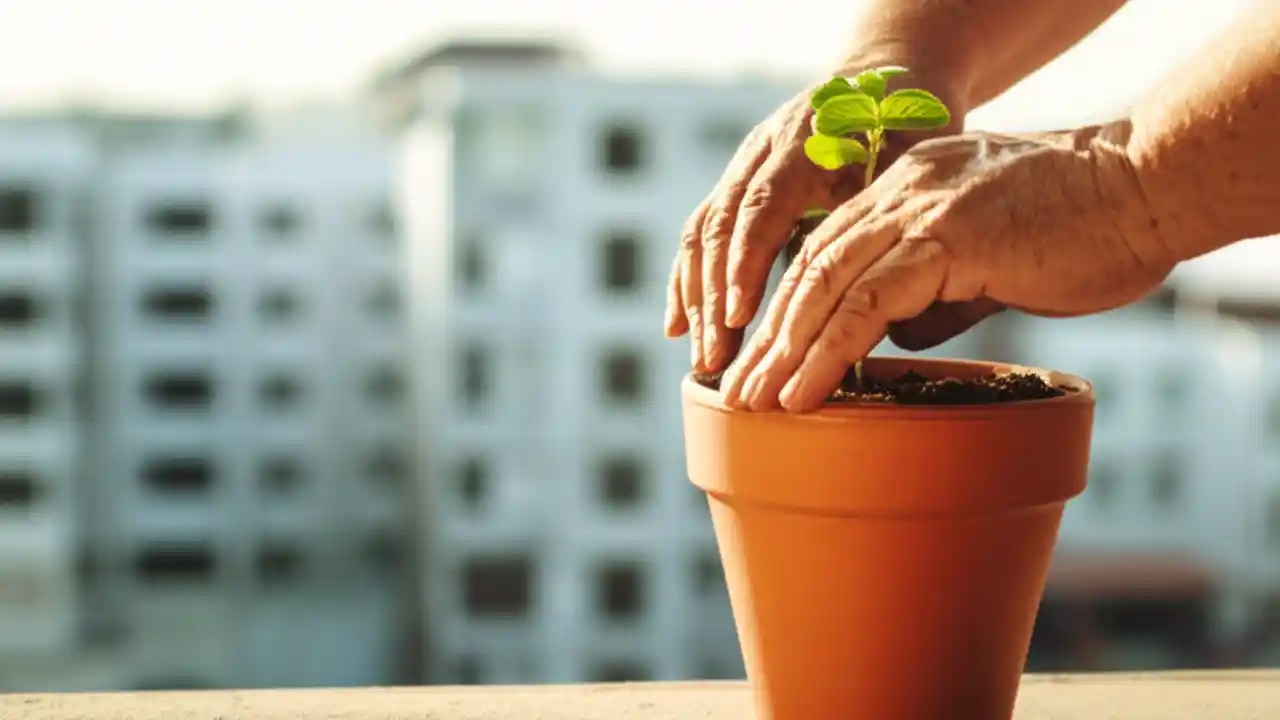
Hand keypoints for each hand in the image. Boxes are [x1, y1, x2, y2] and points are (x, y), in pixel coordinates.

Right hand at [664, 68, 964, 372]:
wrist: (887, 81)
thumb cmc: (913, 129)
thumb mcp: (912, 164)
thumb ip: (884, 218)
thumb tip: (878, 303)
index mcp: (807, 141)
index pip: (762, 207)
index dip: (745, 264)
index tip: (739, 318)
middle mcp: (762, 150)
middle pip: (720, 226)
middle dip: (712, 298)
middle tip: (716, 360)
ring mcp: (742, 165)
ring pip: (700, 233)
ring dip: (697, 299)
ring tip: (705, 360)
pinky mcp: (734, 184)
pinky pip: (697, 234)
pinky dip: (685, 282)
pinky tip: (678, 328)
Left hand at [720, 121, 1176, 411]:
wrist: (1150, 189)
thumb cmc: (1088, 230)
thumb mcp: (994, 265)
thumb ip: (941, 296)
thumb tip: (901, 341)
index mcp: (910, 189)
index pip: (828, 251)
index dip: (791, 309)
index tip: (767, 359)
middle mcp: (902, 190)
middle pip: (811, 268)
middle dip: (771, 336)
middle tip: (738, 392)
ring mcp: (920, 209)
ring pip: (824, 284)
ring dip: (783, 350)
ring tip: (753, 402)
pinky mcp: (944, 238)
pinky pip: (865, 303)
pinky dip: (826, 351)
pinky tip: (800, 391)